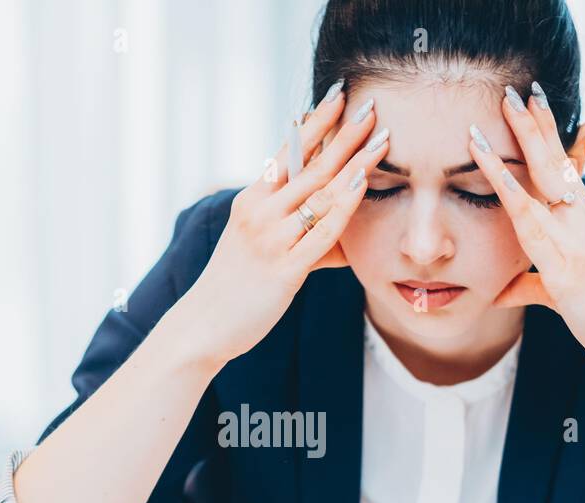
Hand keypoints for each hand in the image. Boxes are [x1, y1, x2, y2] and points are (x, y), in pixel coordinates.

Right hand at [187, 87, 389, 365]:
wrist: (203, 325)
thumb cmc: (237, 289)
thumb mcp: (262, 249)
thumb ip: (300, 237)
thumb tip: (340, 240)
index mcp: (252, 200)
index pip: (288, 151)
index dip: (316, 122)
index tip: (341, 96)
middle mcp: (259, 212)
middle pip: (310, 165)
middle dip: (345, 134)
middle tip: (372, 106)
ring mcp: (271, 238)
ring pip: (320, 192)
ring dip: (355, 162)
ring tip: (382, 137)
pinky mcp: (283, 268)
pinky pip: (321, 231)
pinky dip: (344, 205)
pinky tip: (362, 182)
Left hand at [467, 86, 584, 383]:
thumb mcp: (564, 296)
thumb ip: (532, 285)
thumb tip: (502, 290)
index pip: (566, 173)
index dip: (550, 139)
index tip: (535, 107)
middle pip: (556, 165)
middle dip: (535, 125)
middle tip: (516, 90)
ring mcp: (580, 241)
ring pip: (544, 183)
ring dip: (521, 142)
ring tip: (503, 108)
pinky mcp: (568, 268)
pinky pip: (532, 225)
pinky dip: (511, 194)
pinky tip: (494, 172)